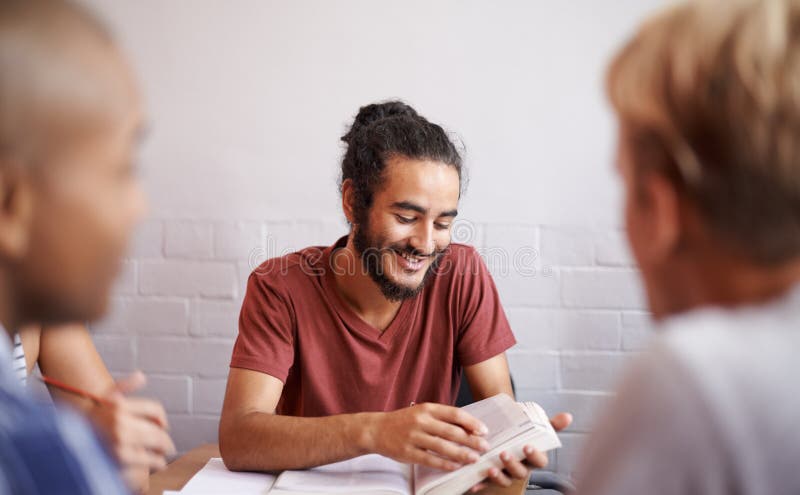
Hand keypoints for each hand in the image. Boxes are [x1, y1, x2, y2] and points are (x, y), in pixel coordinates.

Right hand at [88, 371, 175, 492]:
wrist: (67, 442)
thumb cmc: (89, 419)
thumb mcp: (103, 398)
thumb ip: (124, 386)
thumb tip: (141, 376)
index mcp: (119, 407)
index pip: (155, 409)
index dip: (162, 418)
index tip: (164, 425)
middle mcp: (120, 424)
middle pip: (157, 430)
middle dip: (165, 440)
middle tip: (168, 446)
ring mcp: (120, 443)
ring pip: (156, 445)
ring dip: (163, 452)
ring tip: (163, 455)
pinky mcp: (119, 460)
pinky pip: (148, 460)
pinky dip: (156, 463)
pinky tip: (157, 464)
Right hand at [364, 403, 490, 470]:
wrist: (376, 429)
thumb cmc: (404, 421)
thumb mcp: (422, 413)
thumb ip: (442, 418)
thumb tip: (468, 428)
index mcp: (427, 408)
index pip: (455, 414)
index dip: (471, 423)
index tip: (484, 431)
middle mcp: (421, 421)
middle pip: (452, 431)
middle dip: (471, 440)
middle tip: (485, 447)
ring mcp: (413, 437)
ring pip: (442, 447)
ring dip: (461, 454)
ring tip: (474, 459)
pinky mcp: (407, 452)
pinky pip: (430, 459)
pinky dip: (444, 464)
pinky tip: (455, 467)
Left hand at [469, 412, 571, 491]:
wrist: (505, 431)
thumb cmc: (524, 431)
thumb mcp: (537, 425)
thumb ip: (552, 424)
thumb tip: (568, 416)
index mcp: (534, 457)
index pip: (539, 461)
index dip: (534, 456)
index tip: (527, 446)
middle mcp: (522, 468)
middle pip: (521, 472)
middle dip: (512, 464)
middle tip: (504, 453)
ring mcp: (507, 473)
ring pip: (505, 480)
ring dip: (498, 476)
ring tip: (490, 468)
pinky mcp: (492, 476)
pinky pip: (486, 483)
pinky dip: (480, 484)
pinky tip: (474, 484)